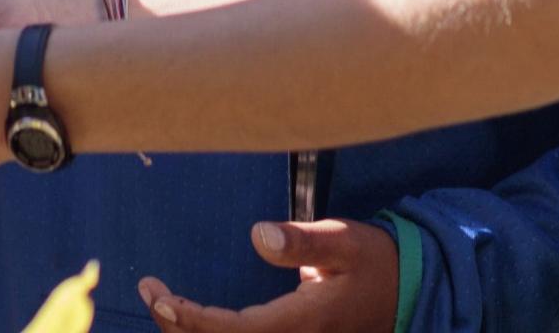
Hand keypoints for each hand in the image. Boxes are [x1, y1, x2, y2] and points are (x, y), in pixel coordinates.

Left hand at [138, 219, 399, 331]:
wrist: (409, 291)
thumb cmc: (373, 260)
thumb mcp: (343, 241)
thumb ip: (302, 242)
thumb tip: (257, 235)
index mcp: (302, 322)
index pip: (234, 330)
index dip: (192, 320)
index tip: (159, 297)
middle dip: (181, 326)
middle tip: (149, 290)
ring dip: (195, 330)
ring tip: (161, 300)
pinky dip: (217, 330)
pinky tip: (193, 314)